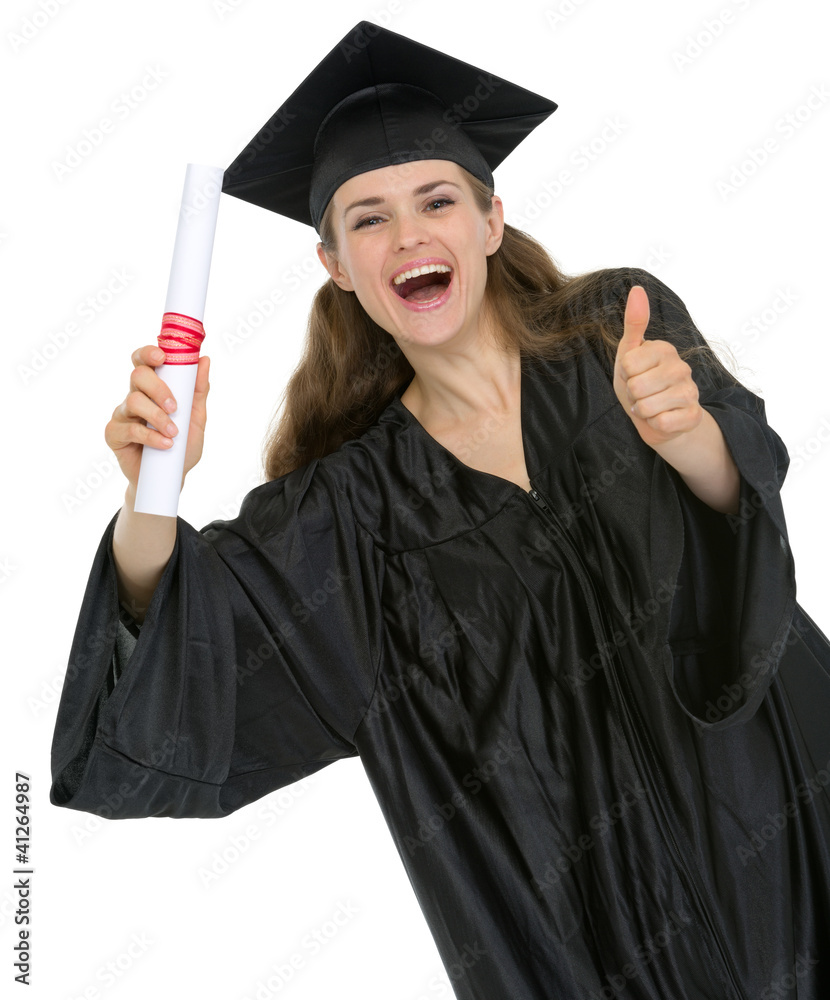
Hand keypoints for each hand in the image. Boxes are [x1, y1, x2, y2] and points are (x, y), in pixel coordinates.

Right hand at [105, 345, 210, 490]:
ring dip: (158, 417)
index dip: (148, 353)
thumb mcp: (196, 418)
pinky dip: (150, 437)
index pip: (143, 361)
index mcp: (152, 388)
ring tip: (174, 434)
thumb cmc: (182, 446)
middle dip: (158, 388)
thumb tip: (204, 360)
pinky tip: (165, 445)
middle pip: (137, 376)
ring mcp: (122, 415)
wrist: (171, 479)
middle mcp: (134, 397)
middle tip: (175, 407)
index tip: (162, 357)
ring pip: (133, 401)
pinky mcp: (114, 435)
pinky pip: (128, 429)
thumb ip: (198, 390)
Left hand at [613, 285, 703, 449]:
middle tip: (642, 394)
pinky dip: (655, 424)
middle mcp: (682, 367)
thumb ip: (634, 323)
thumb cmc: (640, 382)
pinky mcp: (693, 415)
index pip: (628, 364)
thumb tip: (637, 289)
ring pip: (648, 407)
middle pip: (636, 387)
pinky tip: (661, 418)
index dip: (625, 375)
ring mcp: (690, 391)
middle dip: (633, 396)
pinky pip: (661, 423)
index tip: (634, 375)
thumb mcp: (629, 353)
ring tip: (650, 405)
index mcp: (664, 349)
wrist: (657, 418)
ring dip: (643, 411)